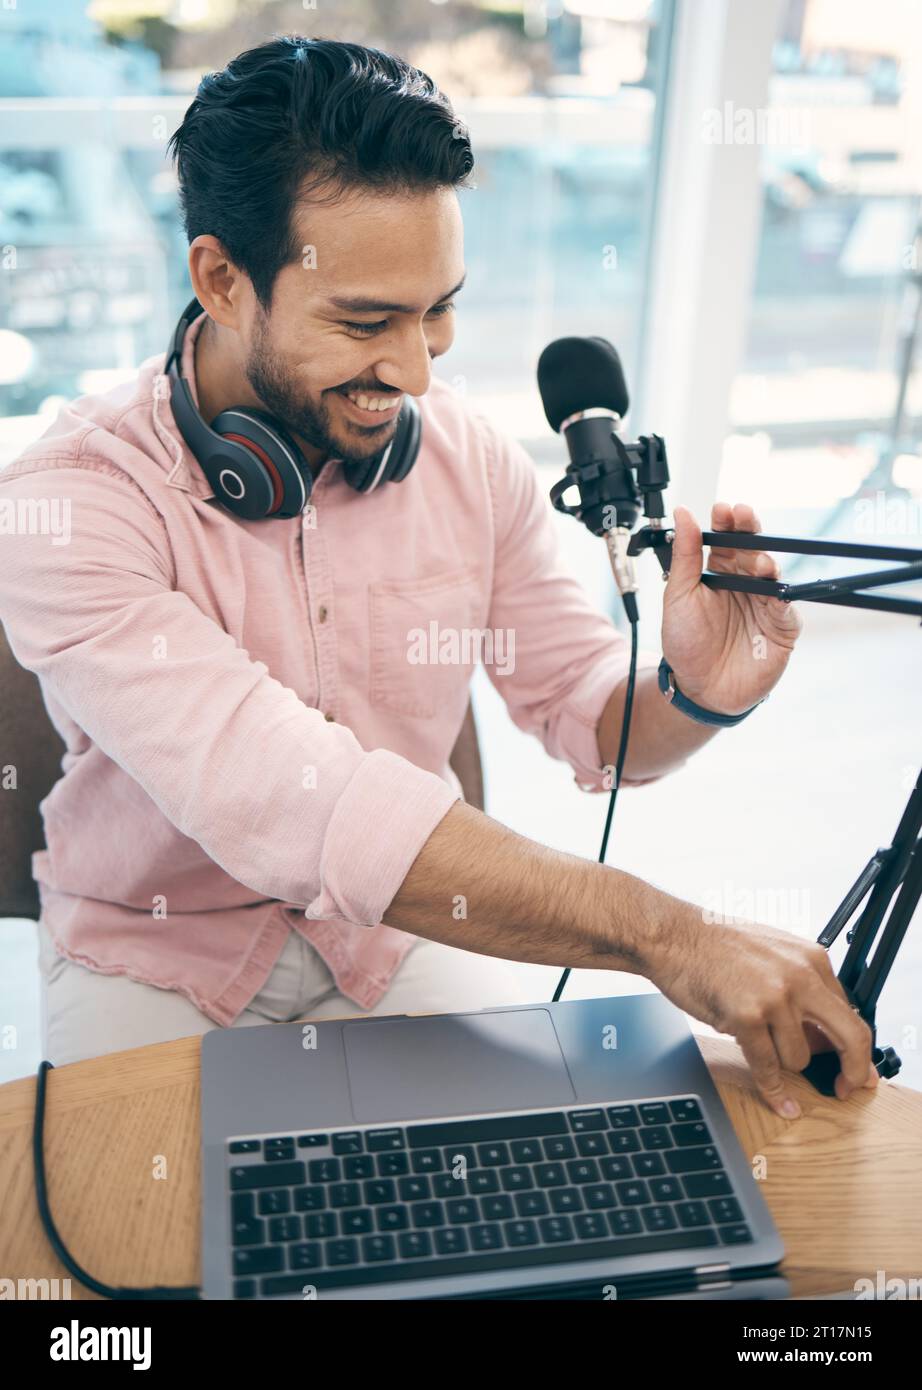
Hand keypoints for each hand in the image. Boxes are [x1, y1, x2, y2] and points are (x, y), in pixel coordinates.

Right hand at [649, 913, 879, 1117]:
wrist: (672, 935)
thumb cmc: (715, 945)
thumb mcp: (773, 956)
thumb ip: (802, 989)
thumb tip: (822, 1037)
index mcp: (812, 959)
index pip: (850, 1012)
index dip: (855, 1048)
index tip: (857, 1068)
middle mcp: (801, 976)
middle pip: (850, 1036)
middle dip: (853, 1070)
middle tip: (847, 1088)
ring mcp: (775, 997)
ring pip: (800, 1058)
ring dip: (781, 1061)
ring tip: (754, 1037)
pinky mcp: (747, 1016)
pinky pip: (768, 1067)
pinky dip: (773, 1090)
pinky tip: (778, 1099)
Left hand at [662, 501, 803, 715]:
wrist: (699, 689)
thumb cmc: (687, 644)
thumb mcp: (678, 596)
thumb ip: (684, 556)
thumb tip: (684, 513)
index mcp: (719, 573)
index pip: (727, 540)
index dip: (727, 522)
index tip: (723, 509)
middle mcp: (744, 584)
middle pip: (752, 549)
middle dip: (750, 530)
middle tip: (744, 516)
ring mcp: (764, 605)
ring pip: (771, 575)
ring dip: (764, 563)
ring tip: (755, 561)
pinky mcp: (781, 628)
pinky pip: (786, 609)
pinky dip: (781, 599)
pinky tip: (772, 590)